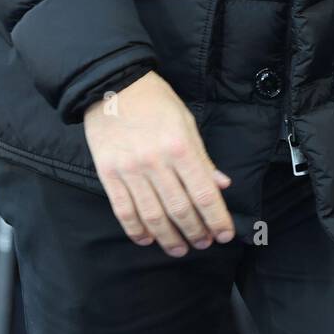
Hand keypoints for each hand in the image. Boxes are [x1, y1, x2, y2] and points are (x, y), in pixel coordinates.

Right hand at [83, 71, 235, 256]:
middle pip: (180, 209)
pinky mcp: (108, 174)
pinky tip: (147, 240)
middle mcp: (156, 161)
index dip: (217, 218)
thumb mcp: (186, 122)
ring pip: (153, 216)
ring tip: (179, 249)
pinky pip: (124, 211)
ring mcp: (130, 169)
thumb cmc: (156, 101)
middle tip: (204, 243)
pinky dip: (136, 230)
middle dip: (196, 232)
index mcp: (180, 146)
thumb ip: (202, 157)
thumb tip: (221, 184)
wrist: (113, 85)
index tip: (225, 233)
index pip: (204, 193)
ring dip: (169, 238)